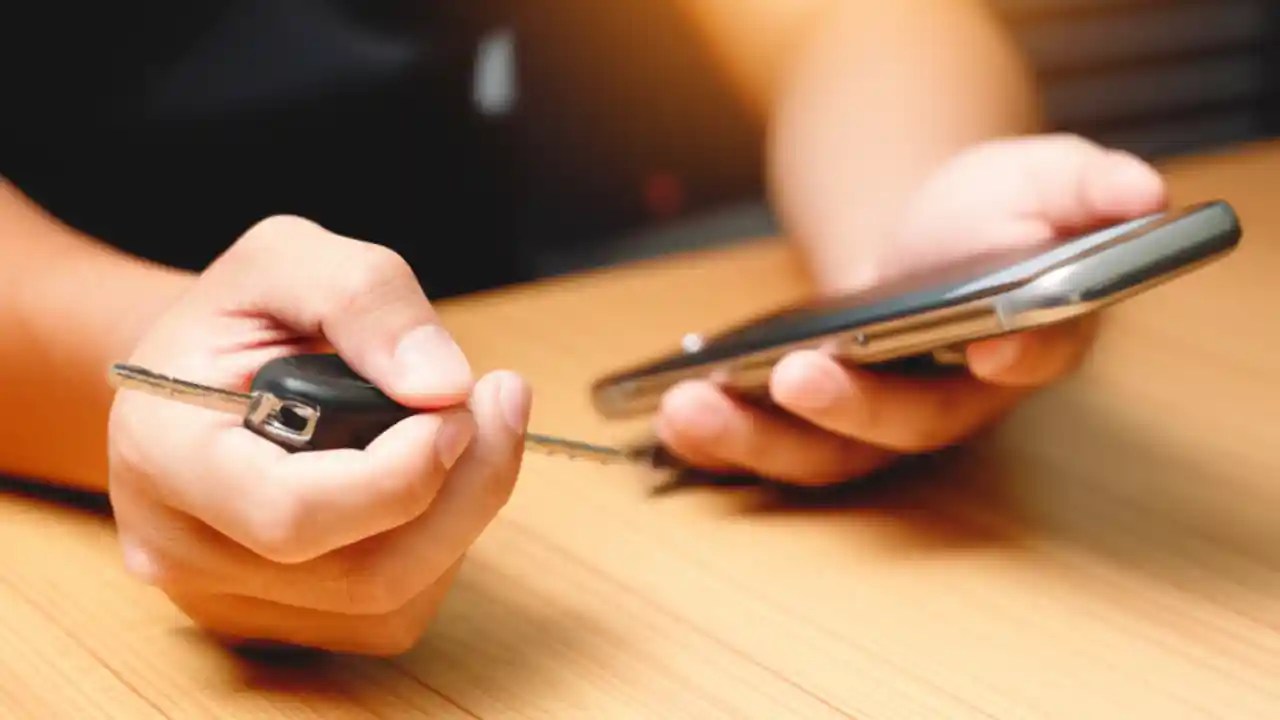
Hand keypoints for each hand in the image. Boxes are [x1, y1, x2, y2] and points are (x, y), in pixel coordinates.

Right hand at [107, 216, 531, 654]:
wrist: (199, 375)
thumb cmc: (241, 314)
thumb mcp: (289, 258)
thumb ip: (364, 298)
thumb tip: (443, 385)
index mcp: (162, 455)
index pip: (293, 512)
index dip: (402, 470)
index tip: (462, 400)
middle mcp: (183, 552)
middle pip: (362, 574)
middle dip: (463, 490)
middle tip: (500, 403)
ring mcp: (229, 603)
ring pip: (391, 600)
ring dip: (461, 512)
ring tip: (464, 427)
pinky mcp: (279, 627)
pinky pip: (393, 612)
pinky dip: (440, 543)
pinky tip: (435, 478)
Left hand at [656, 134, 1166, 484]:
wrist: (928, 241)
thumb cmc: (987, 216)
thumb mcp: (1040, 176)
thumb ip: (1086, 184)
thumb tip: (1138, 191)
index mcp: (1027, 343)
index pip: (1034, 354)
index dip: (1018, 349)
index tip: (992, 334)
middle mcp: (955, 400)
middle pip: (911, 426)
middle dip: (853, 409)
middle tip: (796, 375)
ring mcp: (882, 421)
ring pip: (829, 455)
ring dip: (757, 440)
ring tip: (688, 406)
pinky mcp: (822, 424)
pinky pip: (775, 446)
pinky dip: (723, 442)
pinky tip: (672, 410)